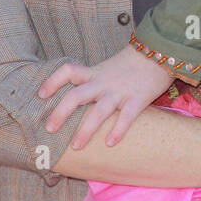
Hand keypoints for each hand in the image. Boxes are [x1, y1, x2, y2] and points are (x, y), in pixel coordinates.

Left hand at [38, 45, 171, 147]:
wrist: (161, 53)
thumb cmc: (132, 65)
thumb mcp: (108, 68)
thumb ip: (94, 81)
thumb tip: (77, 102)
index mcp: (95, 73)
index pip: (67, 72)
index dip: (52, 82)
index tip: (40, 95)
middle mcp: (103, 82)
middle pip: (76, 96)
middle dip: (60, 113)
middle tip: (49, 129)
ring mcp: (120, 92)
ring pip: (99, 111)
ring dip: (85, 130)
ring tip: (76, 147)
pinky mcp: (139, 99)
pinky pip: (126, 117)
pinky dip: (118, 130)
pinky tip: (110, 143)